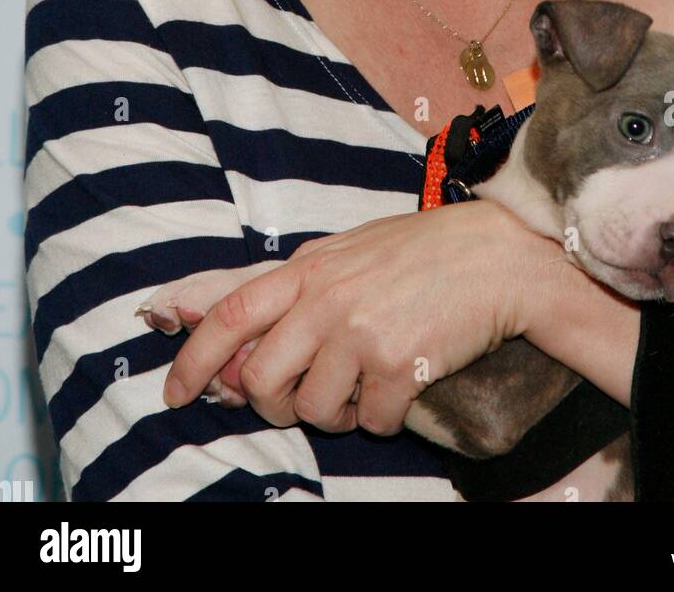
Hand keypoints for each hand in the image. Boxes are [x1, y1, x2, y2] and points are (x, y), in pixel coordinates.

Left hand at [162, 200, 560, 435]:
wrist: (496, 256)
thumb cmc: (422, 252)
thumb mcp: (347, 250)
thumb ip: (297, 284)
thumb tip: (239, 329)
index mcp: (308, 268)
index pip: (230, 315)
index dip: (193, 358)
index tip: (177, 393)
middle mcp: (326, 298)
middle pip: (261, 378)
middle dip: (275, 405)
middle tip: (305, 400)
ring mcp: (360, 331)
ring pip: (313, 410)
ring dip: (336, 415)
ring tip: (364, 387)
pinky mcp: (398, 363)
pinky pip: (370, 422)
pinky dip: (384, 417)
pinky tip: (402, 385)